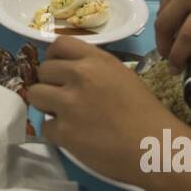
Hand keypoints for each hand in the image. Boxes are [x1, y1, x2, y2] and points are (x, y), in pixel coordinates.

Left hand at [28, 37, 186, 187]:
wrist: (154, 146)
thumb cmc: (145, 112)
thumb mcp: (122, 75)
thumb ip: (94, 69)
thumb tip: (68, 72)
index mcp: (96, 60)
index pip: (58, 45)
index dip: (54, 58)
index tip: (58, 71)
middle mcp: (79, 76)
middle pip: (43, 71)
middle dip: (50, 84)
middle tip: (64, 98)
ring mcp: (69, 103)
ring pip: (35, 94)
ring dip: (46, 105)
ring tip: (64, 115)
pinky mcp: (64, 131)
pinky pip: (44, 125)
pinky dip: (56, 132)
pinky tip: (74, 136)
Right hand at [155, 0, 190, 70]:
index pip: (187, 36)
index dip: (179, 56)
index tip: (177, 69)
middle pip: (165, 25)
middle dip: (164, 46)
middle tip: (171, 57)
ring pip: (161, 11)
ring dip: (164, 30)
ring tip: (174, 39)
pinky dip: (168, 12)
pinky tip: (179, 18)